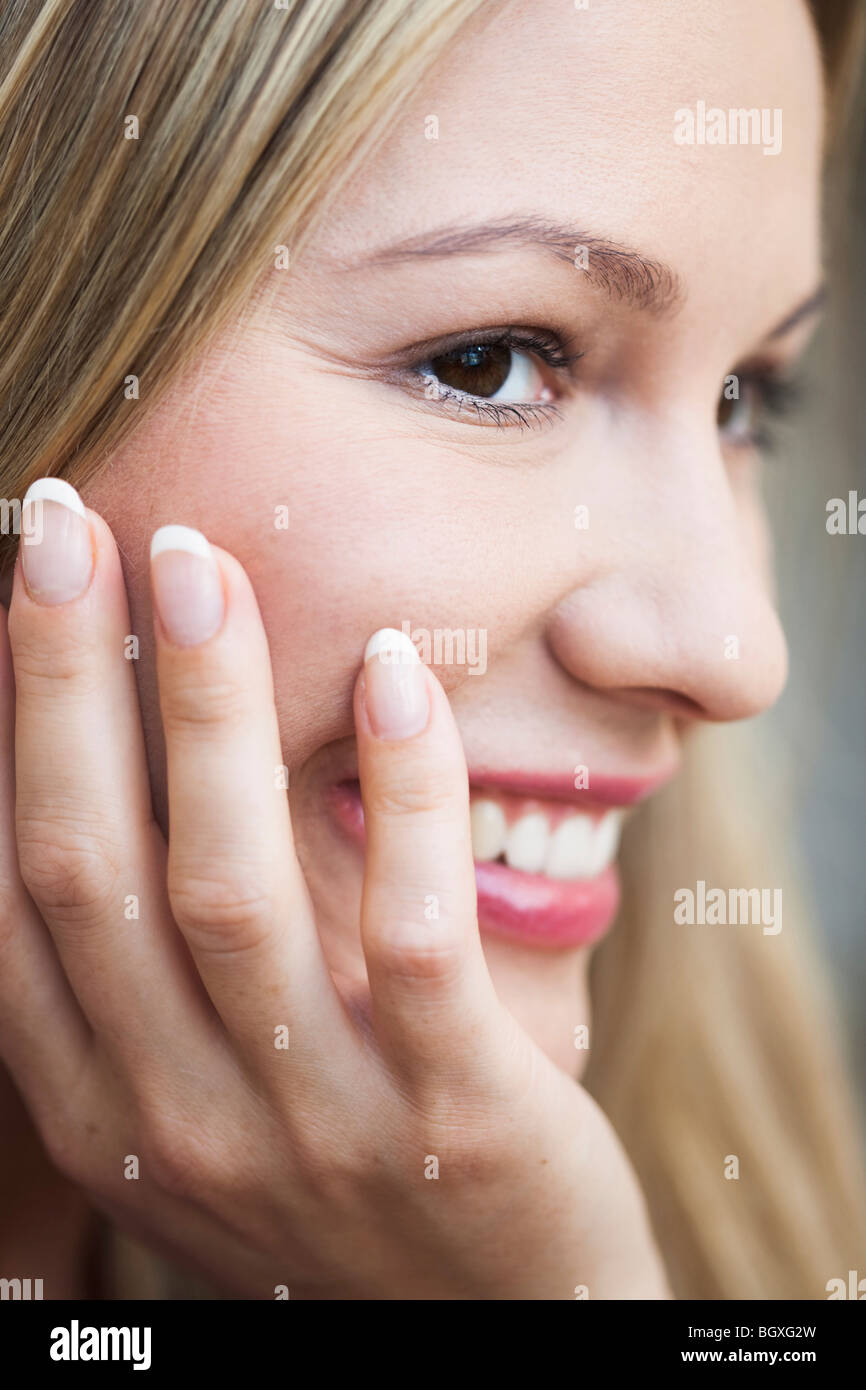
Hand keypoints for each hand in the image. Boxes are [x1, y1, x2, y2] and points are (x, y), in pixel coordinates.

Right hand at [0, 484, 667, 1298]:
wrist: (499, 1328)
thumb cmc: (347, 1174)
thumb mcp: (208, 1098)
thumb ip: (148, 976)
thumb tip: (108, 773)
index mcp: (103, 1103)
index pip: (16, 896)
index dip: (8, 731)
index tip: (26, 589)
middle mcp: (176, 1115)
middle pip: (88, 867)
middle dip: (65, 683)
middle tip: (71, 526)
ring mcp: (310, 1123)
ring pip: (225, 889)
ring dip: (206, 712)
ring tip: (206, 562)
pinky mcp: (452, 1117)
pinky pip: (411, 934)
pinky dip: (402, 795)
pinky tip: (394, 673)